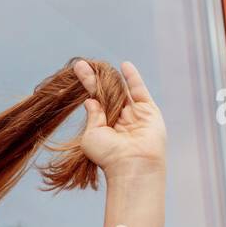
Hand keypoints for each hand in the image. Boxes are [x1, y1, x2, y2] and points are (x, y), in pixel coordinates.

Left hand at [73, 59, 166, 179]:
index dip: (86, 84)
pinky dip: (133, 77)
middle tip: (80, 64)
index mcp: (104, 126)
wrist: (132, 164)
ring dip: (110, 75)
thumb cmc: (108, 155)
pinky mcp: (148, 110)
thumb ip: (93, 116)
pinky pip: (139, 90)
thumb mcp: (92, 135)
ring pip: (121, 89)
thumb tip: (90, 100)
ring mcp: (134, 114)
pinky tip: (124, 65)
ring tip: (98, 62)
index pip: (94, 99)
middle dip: (94, 79)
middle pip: (106, 93)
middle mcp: (119, 119)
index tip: (77, 69)